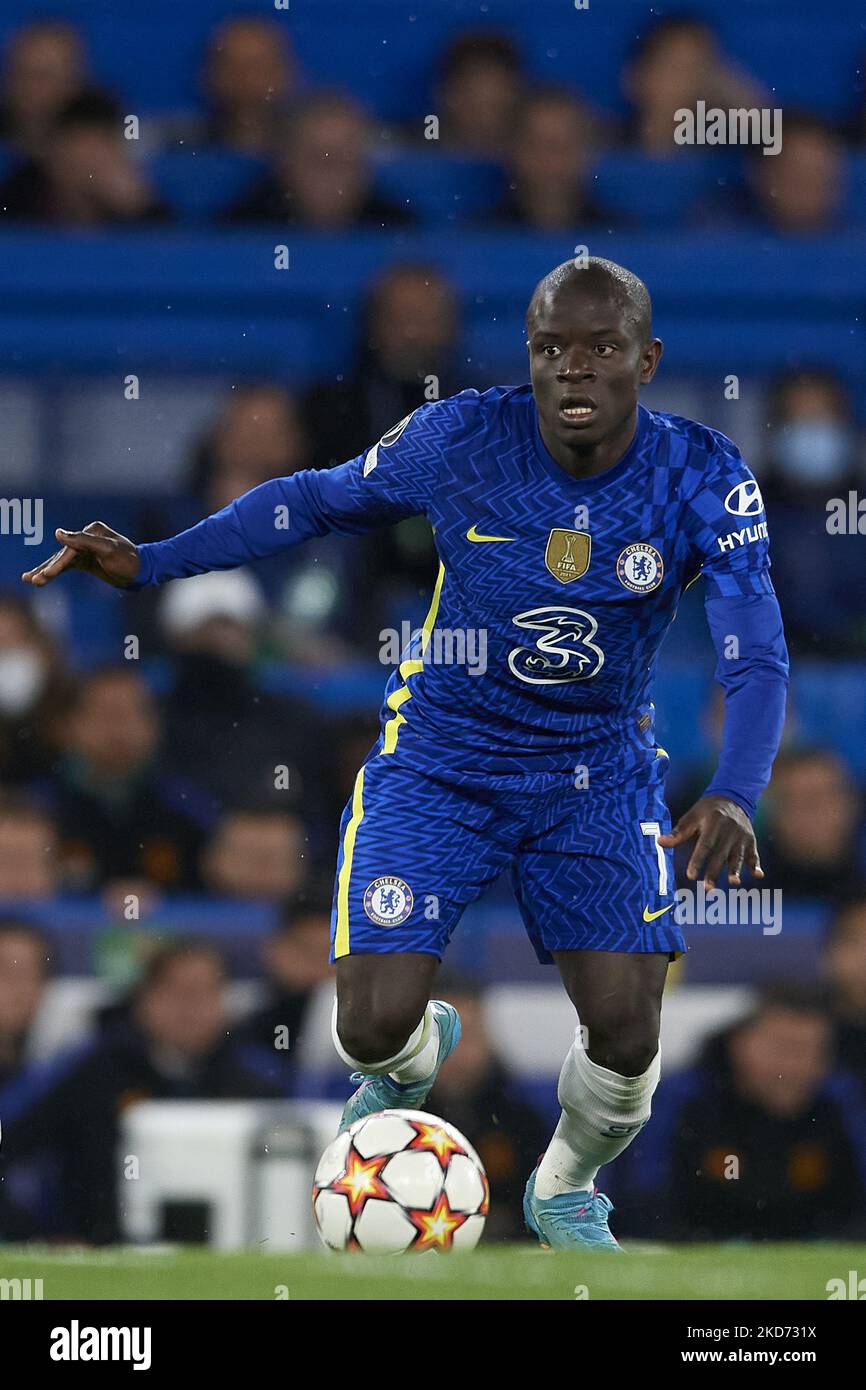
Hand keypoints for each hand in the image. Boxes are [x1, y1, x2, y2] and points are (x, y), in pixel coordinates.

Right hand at [21, 521, 139, 588]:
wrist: (143, 572)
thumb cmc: (128, 560)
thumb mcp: (108, 550)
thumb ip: (84, 541)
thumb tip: (58, 533)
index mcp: (92, 531)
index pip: (71, 549)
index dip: (59, 563)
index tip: (47, 575)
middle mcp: (86, 537)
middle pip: (62, 555)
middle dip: (47, 569)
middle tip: (31, 580)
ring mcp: (85, 549)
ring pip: (62, 562)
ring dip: (46, 571)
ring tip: (29, 580)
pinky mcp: (85, 561)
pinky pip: (67, 567)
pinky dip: (55, 572)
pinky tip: (42, 577)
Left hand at [657, 795, 762, 890]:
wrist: (734, 797)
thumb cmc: (708, 810)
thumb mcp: (692, 816)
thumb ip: (679, 832)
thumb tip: (660, 842)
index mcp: (713, 824)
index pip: (704, 845)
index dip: (698, 861)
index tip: (690, 875)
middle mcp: (729, 832)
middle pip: (721, 855)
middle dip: (715, 872)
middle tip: (708, 889)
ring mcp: (741, 837)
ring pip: (738, 857)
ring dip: (736, 871)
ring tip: (734, 883)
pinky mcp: (751, 842)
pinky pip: (754, 855)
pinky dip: (756, 865)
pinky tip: (758, 876)